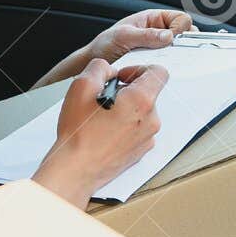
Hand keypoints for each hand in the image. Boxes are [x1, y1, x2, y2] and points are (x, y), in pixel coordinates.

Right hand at [32, 59, 167, 207]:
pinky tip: (105, 133)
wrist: (76, 169)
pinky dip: (124, 127)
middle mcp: (150, 120)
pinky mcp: (141, 151)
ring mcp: (147, 138)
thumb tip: (108, 70)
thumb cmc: (79, 134)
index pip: (158, 72)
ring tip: (101, 119)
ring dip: (125, 110)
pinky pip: (138, 131)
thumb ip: (100, 67)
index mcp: (141, 101)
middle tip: (103, 99)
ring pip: (142, 113)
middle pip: (148, 93)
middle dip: (127, 91)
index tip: (122, 77)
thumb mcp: (82, 86)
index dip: (138, 69)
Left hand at [84, 9, 193, 63]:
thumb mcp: (123, 36)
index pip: (181, 18)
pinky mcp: (155, 62)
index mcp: (153, 18)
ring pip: (179, 51)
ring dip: (174, 56)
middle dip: (181, 43)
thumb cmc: (104, 44)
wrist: (94, 63)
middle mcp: (158, 32)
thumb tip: (168, 36)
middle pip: (185, 35)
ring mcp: (158, 48)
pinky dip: (168, 66)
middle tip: (171, 51)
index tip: (171, 39)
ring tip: (161, 60)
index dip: (180, 28)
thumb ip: (145, 35)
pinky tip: (158, 68)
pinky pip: (169, 63)